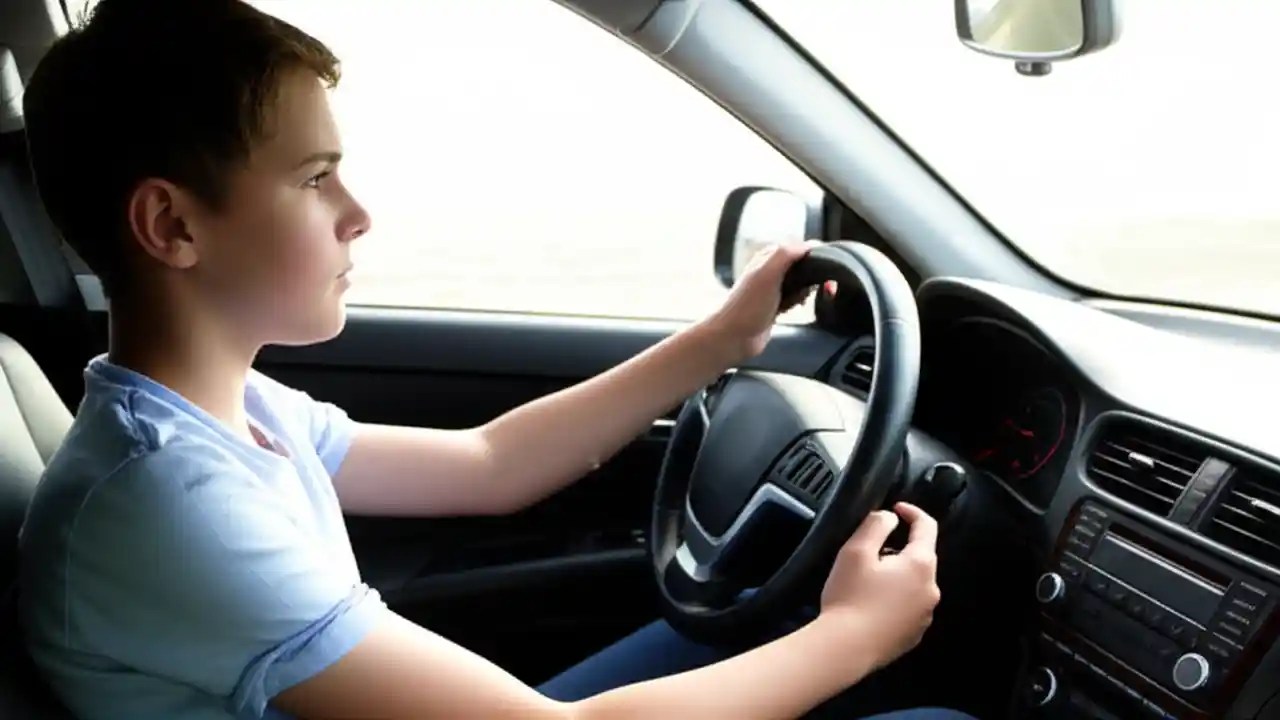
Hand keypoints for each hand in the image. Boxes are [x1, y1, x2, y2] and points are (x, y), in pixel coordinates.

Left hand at [702, 241, 817, 362]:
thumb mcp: (767, 274)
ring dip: (805, 291)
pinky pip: (795, 298)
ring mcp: (772, 288)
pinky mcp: (775, 305)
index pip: (798, 247)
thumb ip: (786, 254)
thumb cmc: (748, 306)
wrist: (734, 337)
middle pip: (802, 265)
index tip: (822, 267)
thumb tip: (810, 244)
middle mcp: (769, 270)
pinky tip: (794, 308)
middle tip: (811, 288)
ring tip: (799, 300)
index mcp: (767, 257)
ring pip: (801, 283)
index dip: (813, 255)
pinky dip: (798, 302)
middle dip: (812, 276)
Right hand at [818, 502, 940, 671]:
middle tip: (868, 554)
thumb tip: (890, 517)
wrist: (846, 649)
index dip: (911, 511)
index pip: (927, 527)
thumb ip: (876, 524)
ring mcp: (925, 615)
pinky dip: (894, 600)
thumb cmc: (850, 597)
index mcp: (920, 565)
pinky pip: (908, 607)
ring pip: (914, 584)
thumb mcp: (856, 551)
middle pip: (920, 558)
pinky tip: (871, 607)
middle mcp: (931, 589)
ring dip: (896, 577)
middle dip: (898, 549)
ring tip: (866, 583)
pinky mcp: (915, 634)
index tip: (895, 508)